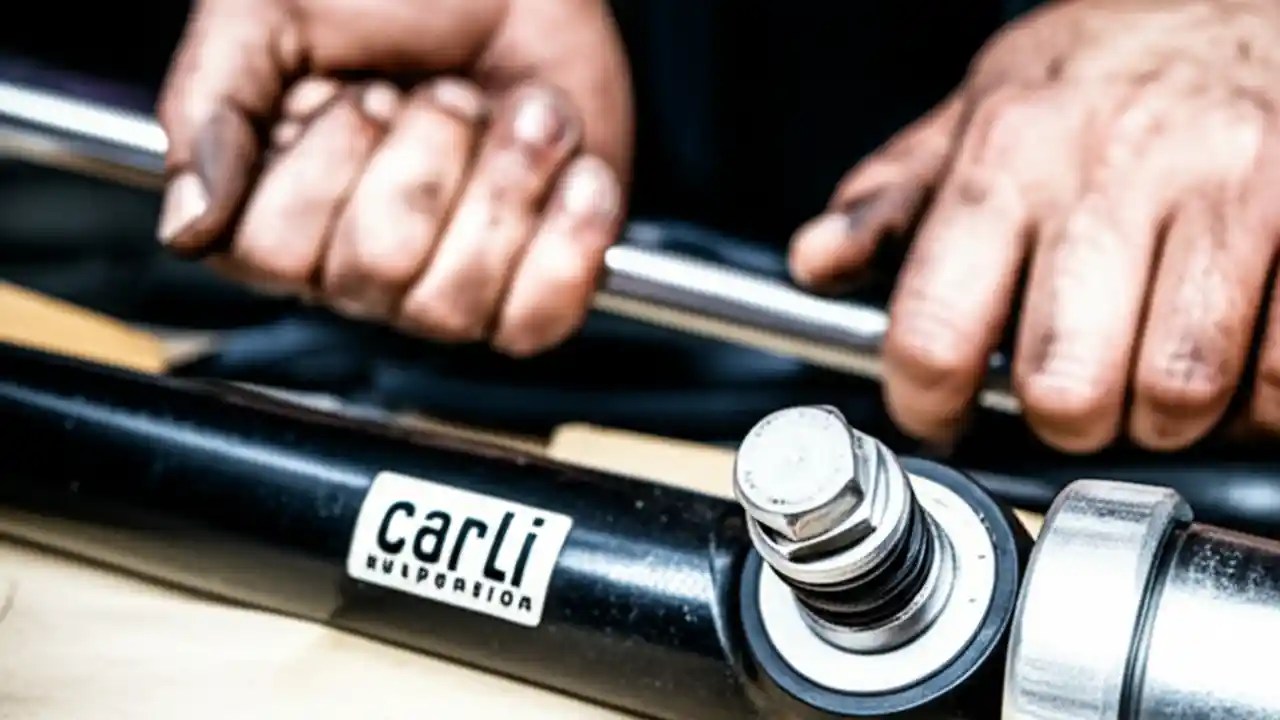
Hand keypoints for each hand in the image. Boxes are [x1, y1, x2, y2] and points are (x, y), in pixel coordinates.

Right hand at [156, 0, 632, 355]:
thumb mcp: (267, 14)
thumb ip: (212, 108)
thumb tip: (189, 223)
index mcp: (276, 206)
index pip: (272, 252)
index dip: (327, 165)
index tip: (358, 94)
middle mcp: (357, 265)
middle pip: (375, 270)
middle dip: (428, 152)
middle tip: (444, 92)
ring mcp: (448, 286)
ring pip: (454, 304)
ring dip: (504, 180)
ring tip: (521, 113)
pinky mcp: (533, 286)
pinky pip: (538, 323)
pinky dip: (568, 242)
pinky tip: (573, 172)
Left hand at [790, 0, 1279, 451]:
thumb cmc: (1103, 68)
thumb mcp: (977, 106)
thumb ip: (894, 196)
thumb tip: (819, 261)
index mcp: (1007, 154)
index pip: (934, 330)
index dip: (926, 404)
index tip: (938, 412)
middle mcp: (1112, 172)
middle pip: (1063, 388)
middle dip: (1059, 421)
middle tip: (1065, 394)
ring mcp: (1223, 193)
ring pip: (1175, 393)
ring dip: (1157, 419)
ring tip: (1147, 375)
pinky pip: (1279, 376)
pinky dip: (1251, 400)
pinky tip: (1225, 360)